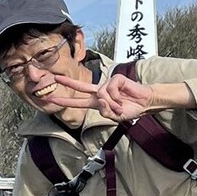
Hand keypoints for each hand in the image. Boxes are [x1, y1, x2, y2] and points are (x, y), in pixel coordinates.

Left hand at [41, 72, 166, 121]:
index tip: (52, 99)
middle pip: (80, 86)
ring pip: (101, 94)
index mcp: (97, 102)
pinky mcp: (115, 79)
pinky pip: (110, 89)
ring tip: (120, 107)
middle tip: (54, 78)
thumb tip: (99, 98)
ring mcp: (107, 84)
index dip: (66, 101)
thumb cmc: (129, 110)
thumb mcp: (115, 117)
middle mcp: (99, 92)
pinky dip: (116, 97)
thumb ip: (105, 111)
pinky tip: (123, 98)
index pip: (78, 101)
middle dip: (68, 82)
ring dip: (112, 104)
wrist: (144, 103)